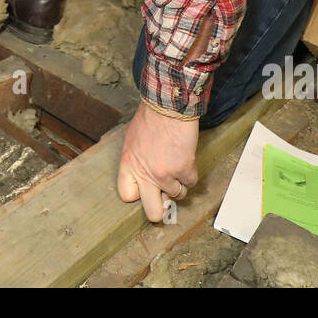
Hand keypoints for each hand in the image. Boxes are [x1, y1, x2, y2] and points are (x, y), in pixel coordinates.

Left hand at [117, 100, 198, 222]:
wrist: (169, 106)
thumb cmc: (151, 117)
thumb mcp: (133, 139)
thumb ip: (137, 159)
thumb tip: (145, 172)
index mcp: (129, 165)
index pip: (127, 195)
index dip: (138, 194)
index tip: (145, 188)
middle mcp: (145, 174)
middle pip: (152, 212)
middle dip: (160, 210)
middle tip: (165, 200)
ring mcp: (165, 175)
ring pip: (177, 195)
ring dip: (180, 183)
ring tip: (178, 164)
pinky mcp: (183, 170)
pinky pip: (191, 183)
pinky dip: (191, 173)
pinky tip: (187, 157)